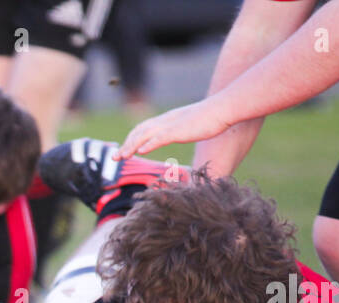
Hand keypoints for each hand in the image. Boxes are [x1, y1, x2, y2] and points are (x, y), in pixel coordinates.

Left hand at [117, 99, 233, 160]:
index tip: (123, 150)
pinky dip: (148, 144)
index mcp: (168, 120)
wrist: (223, 108)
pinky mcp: (179, 130)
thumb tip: (177, 134)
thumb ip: (181, 129)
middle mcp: (166, 121)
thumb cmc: (212, 118)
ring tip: (121, 157)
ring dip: (131, 146)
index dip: (131, 139)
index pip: (143, 129)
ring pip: (145, 135)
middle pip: (140, 132)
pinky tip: (140, 151)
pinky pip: (160, 137)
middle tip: (114, 157)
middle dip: (126, 144)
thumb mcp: (191, 125)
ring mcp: (172, 125)